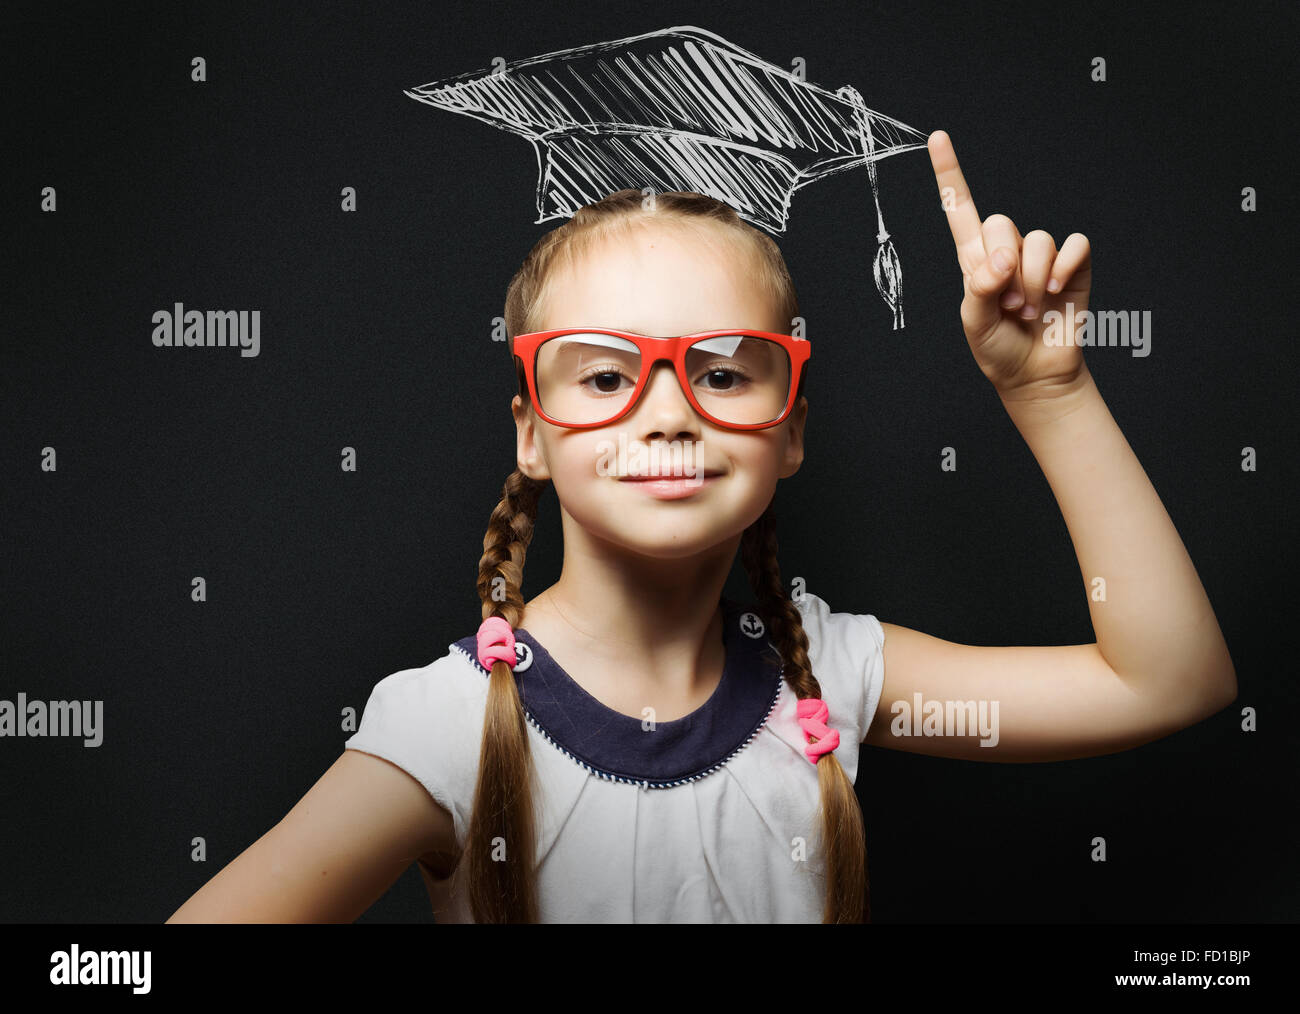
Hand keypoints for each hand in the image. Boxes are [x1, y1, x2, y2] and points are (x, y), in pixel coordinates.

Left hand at [928, 130, 1092, 400]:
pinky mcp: (1072, 264)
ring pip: (1037, 239)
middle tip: (1008, 304)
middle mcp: (1007, 249)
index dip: (949, 173)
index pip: (959, 209)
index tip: (937, 138)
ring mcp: (1040, 256)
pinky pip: (1073, 245)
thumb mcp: (975, 323)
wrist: (1034, 374)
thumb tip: (1002, 259)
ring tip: (1029, 309)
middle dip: (1004, 266)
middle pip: (1001, 222)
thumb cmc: (998, 348)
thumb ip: (981, 288)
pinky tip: (1056, 292)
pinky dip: (1064, 269)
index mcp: (974, 259)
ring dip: (1032, 279)